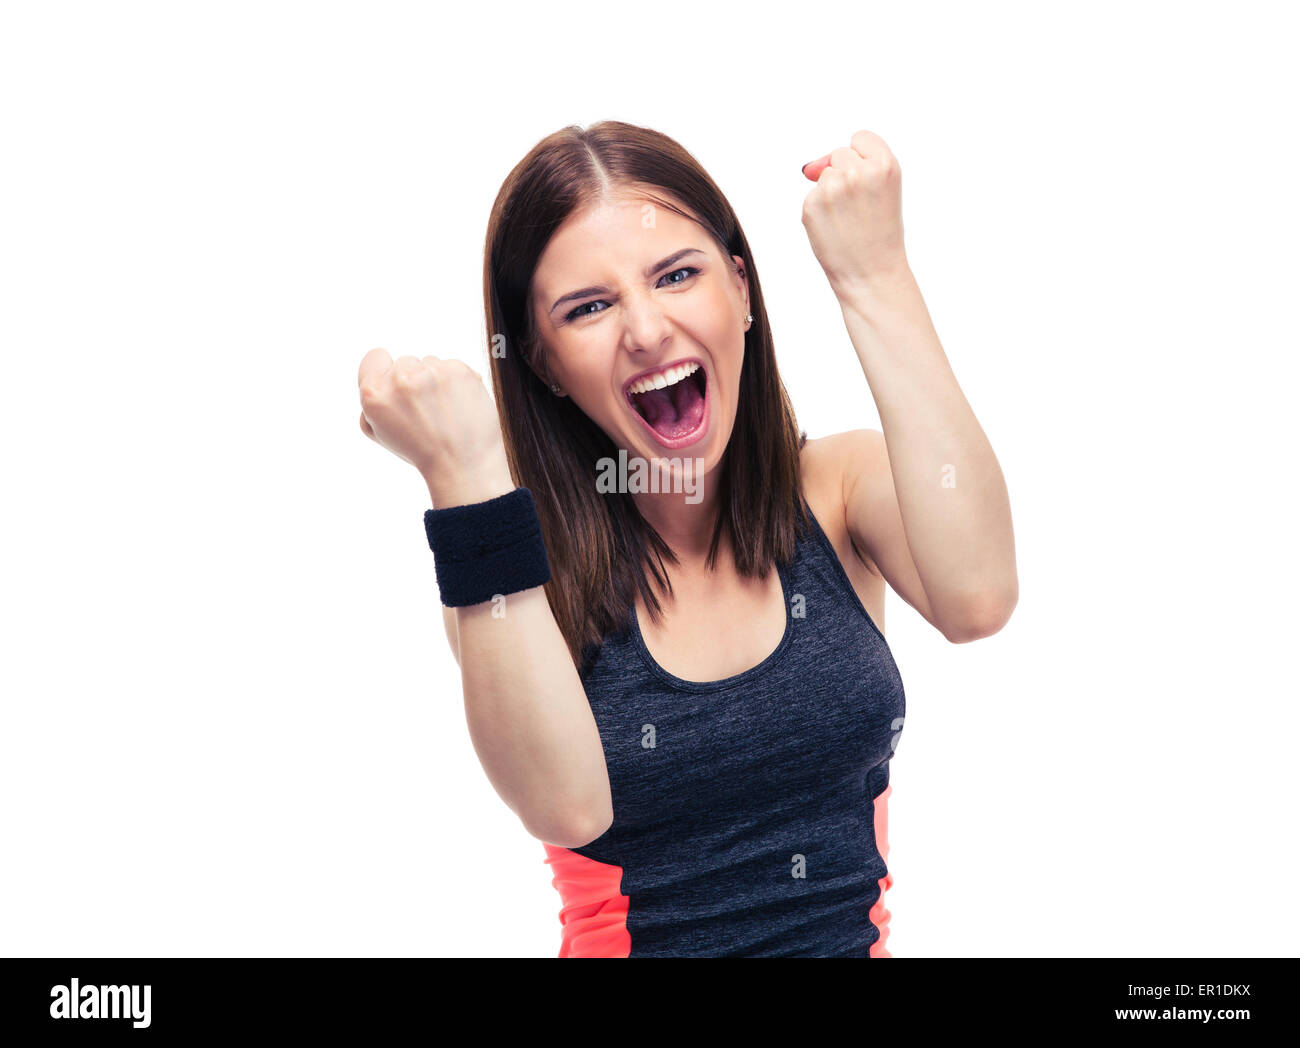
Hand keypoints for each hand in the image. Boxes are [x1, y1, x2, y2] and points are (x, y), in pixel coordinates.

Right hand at [357, 348, 513, 506]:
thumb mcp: (379, 433)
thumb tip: (380, 379)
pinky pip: (452, 366)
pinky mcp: (459, 371)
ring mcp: (432, 372)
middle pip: (405, 362)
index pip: (375, 357)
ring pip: (430, 363)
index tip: (398, 388)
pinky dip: (456, 382)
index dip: (385, 371)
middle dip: (413, 381)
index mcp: (374, 393)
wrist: (463, 465)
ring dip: (435, 381)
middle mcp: (401, 378)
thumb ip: (371, 402)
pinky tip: (458, 405)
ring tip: (444, 411)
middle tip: (425, 411)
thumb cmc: (420, 451)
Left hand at [800, 130, 907, 296]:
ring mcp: (833, 188)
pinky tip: (834, 228)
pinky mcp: (812, 205)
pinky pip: (811, 196)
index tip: (868, 182)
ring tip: (847, 219)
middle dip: (844, 175)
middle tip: (858, 207)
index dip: (861, 158)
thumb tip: (808, 168)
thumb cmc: (879, 233)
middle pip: (839, 154)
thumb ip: (856, 164)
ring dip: (830, 193)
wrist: (871, 273)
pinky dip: (818, 210)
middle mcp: (858, 172)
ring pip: (823, 175)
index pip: (860, 138)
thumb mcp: (883, 189)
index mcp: (885, 164)